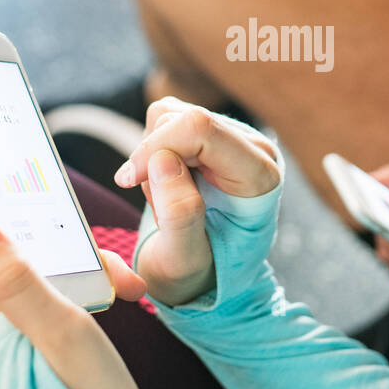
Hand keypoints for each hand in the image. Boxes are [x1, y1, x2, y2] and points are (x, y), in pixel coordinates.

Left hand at [0, 220, 148, 388]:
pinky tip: (99, 317)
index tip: (71, 220)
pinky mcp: (20, 365)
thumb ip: (17, 278)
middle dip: (72, 258)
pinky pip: (40, 316)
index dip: (28, 223)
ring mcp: (1, 352)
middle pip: (19, 265)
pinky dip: (74, 307)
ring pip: (35, 289)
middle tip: (121, 281)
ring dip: (80, 281)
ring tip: (122, 293)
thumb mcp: (60, 330)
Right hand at [113, 97, 280, 305]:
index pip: (201, 129)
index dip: (155, 148)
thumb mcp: (185, 260)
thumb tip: (163, 160)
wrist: (204, 273)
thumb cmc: (201, 272)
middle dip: (153, 160)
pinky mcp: (209, 132)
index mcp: (259, 176)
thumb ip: (179, 214)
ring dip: (152, 158)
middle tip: (157, 206)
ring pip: (170, 115)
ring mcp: (232, 137)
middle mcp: (252, 148)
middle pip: (184, 119)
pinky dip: (152, 153)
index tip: (128, 181)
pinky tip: (165, 184)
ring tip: (164, 200)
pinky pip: (164, 121)